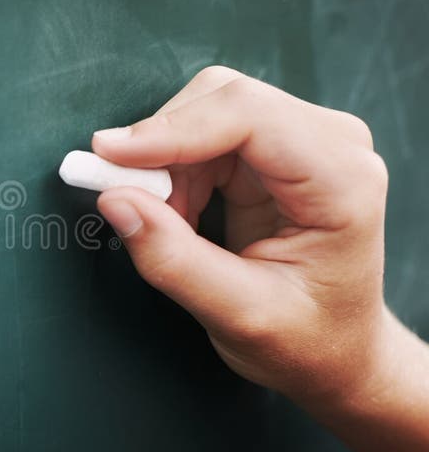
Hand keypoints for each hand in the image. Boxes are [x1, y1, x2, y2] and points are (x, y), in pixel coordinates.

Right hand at [91, 66, 391, 406]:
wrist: (337, 352)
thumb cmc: (307, 341)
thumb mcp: (239, 315)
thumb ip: (174, 261)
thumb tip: (114, 199)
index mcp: (342, 181)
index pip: (249, 116)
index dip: (173, 129)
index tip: (109, 154)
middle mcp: (331, 144)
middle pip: (223, 99)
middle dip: (162, 146)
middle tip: (129, 201)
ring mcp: (303, 139)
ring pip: (205, 109)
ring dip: (165, 161)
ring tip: (167, 223)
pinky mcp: (273, 147)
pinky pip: (203, 129)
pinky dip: (173, 167)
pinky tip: (179, 212)